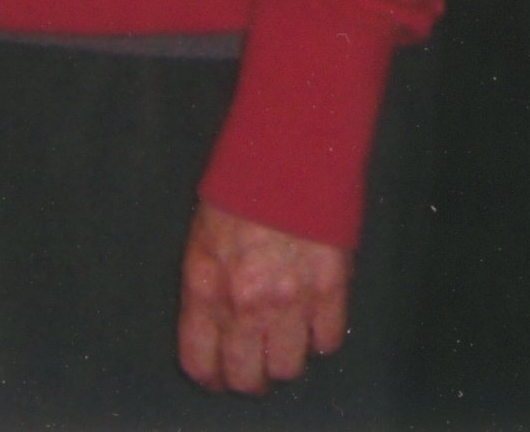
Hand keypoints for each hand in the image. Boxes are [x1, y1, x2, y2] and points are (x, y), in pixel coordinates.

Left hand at [177, 203, 350, 394]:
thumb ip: (208, 285)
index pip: (200, 361)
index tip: (217, 374)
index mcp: (205, 285)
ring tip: (285, 340)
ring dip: (286, 358)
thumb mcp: (202, 235)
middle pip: (247, 376)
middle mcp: (245, 303)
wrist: (288, 153)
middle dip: (249, 376)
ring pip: (289, 368)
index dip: (210, 374)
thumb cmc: (240, 186)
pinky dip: (321, 337)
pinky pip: (327, 341)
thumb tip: (214, 323)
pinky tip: (314, 319)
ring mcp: (290, 301)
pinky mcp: (330, 291)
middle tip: (255, 365)